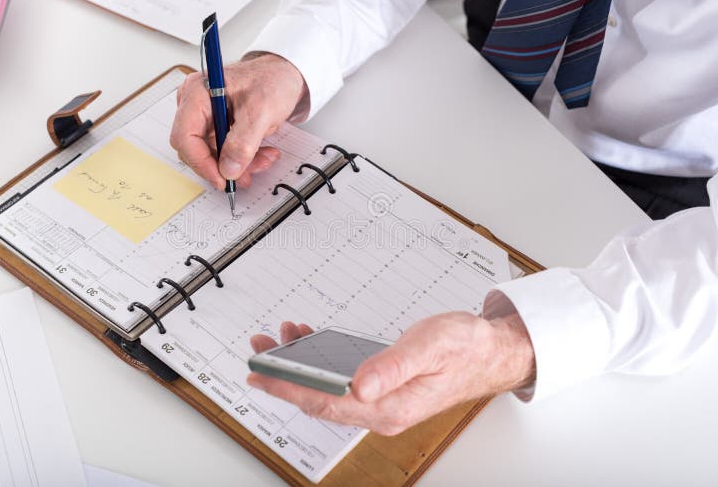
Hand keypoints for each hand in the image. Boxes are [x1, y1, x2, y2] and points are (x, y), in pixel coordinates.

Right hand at [170, 53, 307, 188]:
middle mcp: (195, 104)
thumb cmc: (271, 79)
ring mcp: (204, 115)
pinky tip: (259, 154)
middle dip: (222, 165)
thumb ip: (243, 142)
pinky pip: (221, 149)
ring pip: (211, 153)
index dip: (201, 162)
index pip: (185, 137)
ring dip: (237, 163)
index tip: (221, 178)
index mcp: (197, 93)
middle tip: (246, 174)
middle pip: (195, 148)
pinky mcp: (216, 124)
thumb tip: (228, 169)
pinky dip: (240, 157)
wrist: (285, 74)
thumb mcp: (261, 111)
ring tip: (263, 160)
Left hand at [248, 313, 535, 435]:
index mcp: (389, 407)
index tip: (260, 373)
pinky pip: (341, 383)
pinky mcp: (383, 391)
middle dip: (284, 376)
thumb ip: (392, 367)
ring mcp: (381, 403)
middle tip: (259, 350)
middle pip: (319, 399)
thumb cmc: (464, 348)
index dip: (288, 387)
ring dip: (300, 367)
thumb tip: (357, 383)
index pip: (326, 401)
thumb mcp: (428, 347)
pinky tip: (312, 343)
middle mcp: (381, 411)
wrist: (490, 353)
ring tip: (280, 340)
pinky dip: (320, 364)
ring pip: (327, 391)